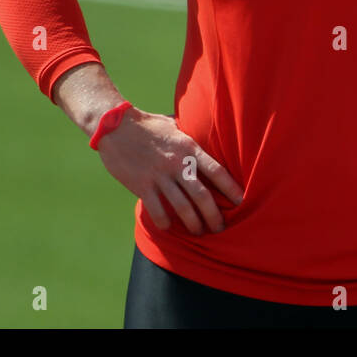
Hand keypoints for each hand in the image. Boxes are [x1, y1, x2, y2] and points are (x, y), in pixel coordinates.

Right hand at [95, 106, 243, 235]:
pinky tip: (169, 227)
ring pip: (182, 207)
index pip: (217, 171)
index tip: (242, 201)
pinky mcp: (141, 185)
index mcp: (189, 148)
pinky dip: (165, 222)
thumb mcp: (175, 125)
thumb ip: (190, 135)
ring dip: (193, 224)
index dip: (231, 188)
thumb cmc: (148, 124)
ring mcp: (159, 175)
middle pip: (202, 195)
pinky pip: (157, 210)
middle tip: (220, 227)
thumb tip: (207, 131)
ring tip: (199, 232)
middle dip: (214, 215)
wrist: (115, 125)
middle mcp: (177, 163)